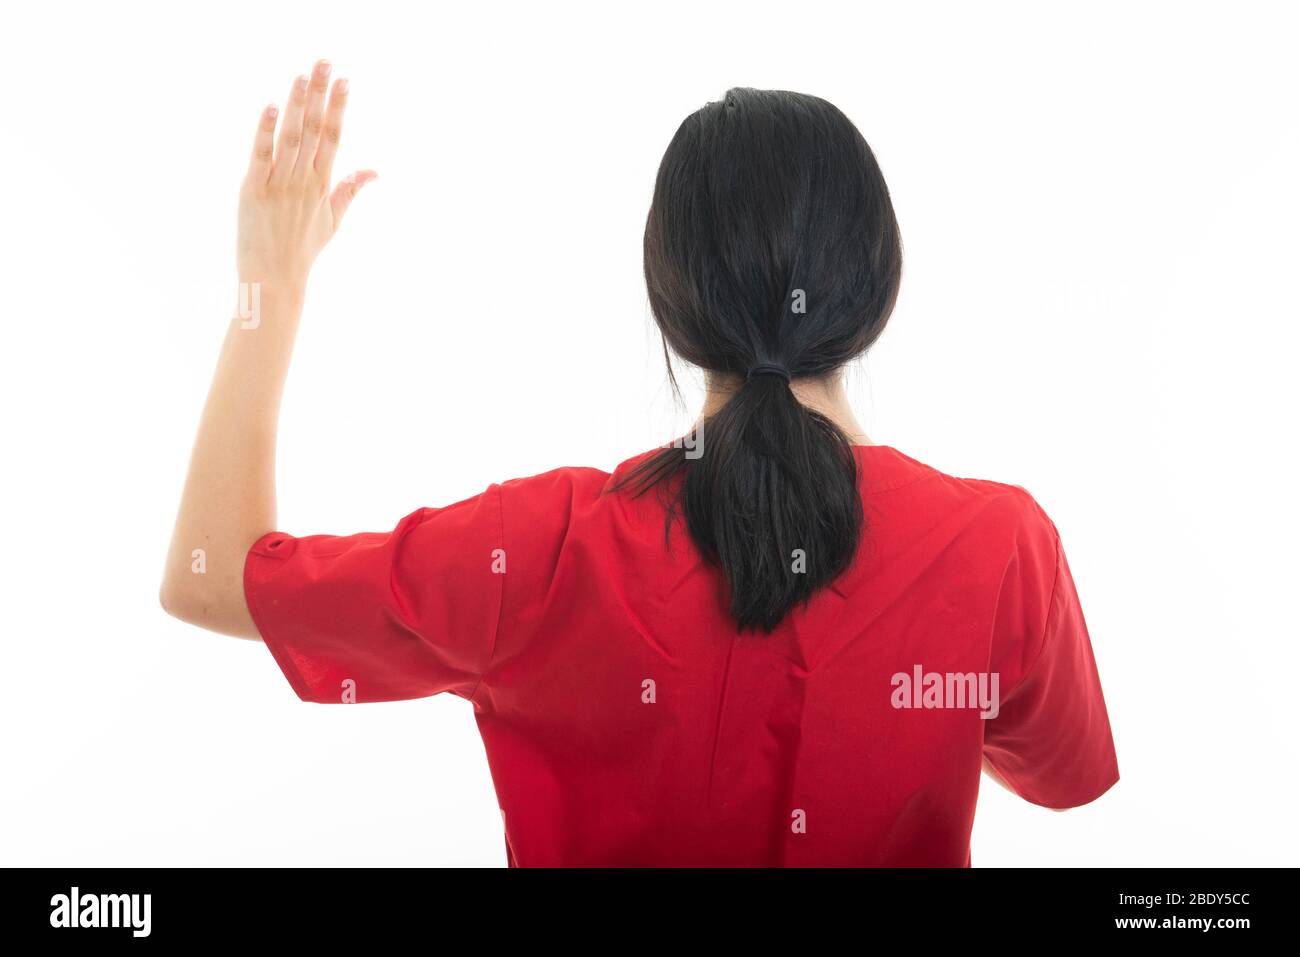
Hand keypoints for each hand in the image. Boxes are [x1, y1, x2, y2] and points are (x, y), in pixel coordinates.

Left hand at [237, 59, 375, 284]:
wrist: (276, 279)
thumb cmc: (303, 251)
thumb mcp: (333, 220)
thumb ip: (351, 190)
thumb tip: (374, 170)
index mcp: (323, 184)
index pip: (334, 137)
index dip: (339, 107)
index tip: (345, 80)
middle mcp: (303, 181)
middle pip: (315, 130)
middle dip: (320, 94)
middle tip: (324, 62)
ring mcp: (279, 185)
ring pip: (291, 138)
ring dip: (297, 105)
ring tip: (302, 75)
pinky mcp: (253, 191)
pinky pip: (261, 156)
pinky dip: (265, 132)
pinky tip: (271, 108)